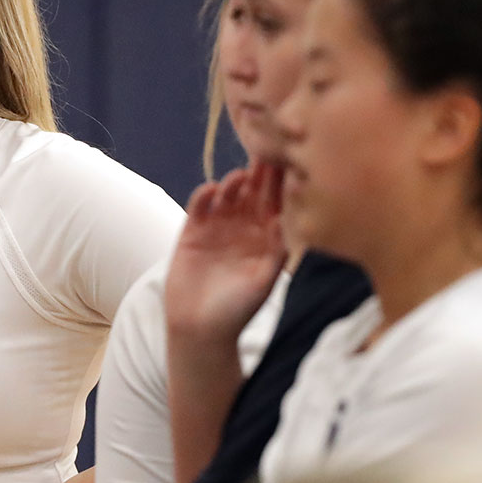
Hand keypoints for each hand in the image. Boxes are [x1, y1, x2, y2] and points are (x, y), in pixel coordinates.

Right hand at [162, 162, 286, 342]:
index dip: (282, 185)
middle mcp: (243, 229)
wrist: (199, 329)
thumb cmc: (237, 311)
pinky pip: (200, 206)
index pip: (276, 204)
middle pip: (253, 193)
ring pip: (228, 195)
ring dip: (235, 183)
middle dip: (260, 174)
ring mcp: (217, 228)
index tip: (290, 165)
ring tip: (241, 177)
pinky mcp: (192, 232)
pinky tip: (214, 190)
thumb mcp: (264, 283)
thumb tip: (287, 219)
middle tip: (266, 153)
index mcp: (266, 238)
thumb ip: (276, 252)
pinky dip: (206, 195)